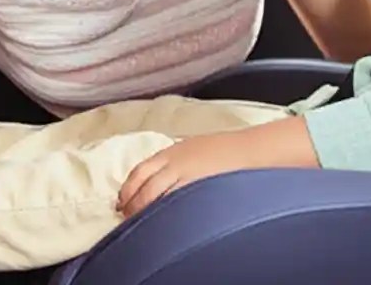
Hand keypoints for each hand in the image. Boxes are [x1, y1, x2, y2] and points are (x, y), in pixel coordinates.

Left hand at [116, 131, 254, 217]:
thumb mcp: (191, 147)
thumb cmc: (223, 149)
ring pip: (156, 199)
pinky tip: (164, 222)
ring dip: (145, 213)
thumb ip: (172, 159)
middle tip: (126, 217)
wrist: (249, 149)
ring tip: (141, 224)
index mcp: (171, 152)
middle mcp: (175, 163)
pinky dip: (165, 215)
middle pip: (143, 187)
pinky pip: (175, 205)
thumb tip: (154, 177)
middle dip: (132, 205)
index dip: (127, 189)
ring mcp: (187, 177)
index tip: (121, 202)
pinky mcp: (199, 190)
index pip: (139, 171)